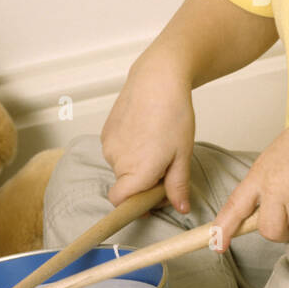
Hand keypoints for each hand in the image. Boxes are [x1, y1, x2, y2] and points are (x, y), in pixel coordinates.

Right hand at [101, 52, 195, 213]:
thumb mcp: (183, 154)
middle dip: (145, 182)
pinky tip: (146, 131)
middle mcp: (117, 161)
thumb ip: (178, 186)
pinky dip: (130, 149)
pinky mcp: (105, 132)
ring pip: (122, 167)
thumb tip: (180, 208)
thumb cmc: (173, 114)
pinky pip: (117, 151)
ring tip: (158, 141)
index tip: (155, 197)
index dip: (137, 205)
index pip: (121, 204)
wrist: (157, 78)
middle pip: (126, 186)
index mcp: (136, 171)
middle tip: (168, 163)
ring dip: (138, 164)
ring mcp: (108, 145)